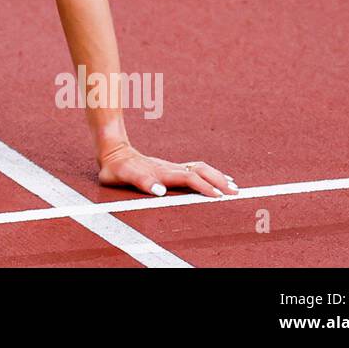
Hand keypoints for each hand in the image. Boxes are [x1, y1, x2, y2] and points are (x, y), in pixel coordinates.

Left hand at [98, 142, 237, 197]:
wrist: (113, 151)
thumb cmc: (115, 168)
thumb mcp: (121, 176)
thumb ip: (140, 182)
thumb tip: (160, 191)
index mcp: (161, 172)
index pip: (188, 179)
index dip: (203, 186)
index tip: (218, 195)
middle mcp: (170, 168)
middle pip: (200, 171)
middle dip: (218, 181)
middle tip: (235, 193)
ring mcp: (172, 167)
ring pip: (200, 169)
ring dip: (217, 177)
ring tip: (234, 187)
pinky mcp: (171, 168)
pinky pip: (195, 170)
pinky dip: (210, 175)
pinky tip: (219, 181)